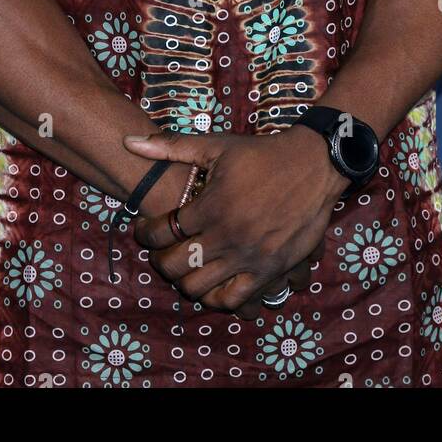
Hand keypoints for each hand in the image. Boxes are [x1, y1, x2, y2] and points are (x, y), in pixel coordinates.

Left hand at [123, 125, 345, 313]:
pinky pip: (233, 299)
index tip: (145, 229)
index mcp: (211, 207)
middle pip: (175, 265)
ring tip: (186, 264)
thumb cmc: (261, 154)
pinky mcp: (269, 270)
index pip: (161, 232)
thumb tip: (129, 142)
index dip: (145, 233)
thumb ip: (171, 146)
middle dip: (160, 259)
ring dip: (185, 278)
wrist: (313, 166)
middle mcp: (227, 237)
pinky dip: (216, 296)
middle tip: (162, 250)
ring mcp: (248, 257)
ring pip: (199, 288)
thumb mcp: (216, 146)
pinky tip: (213, 279)